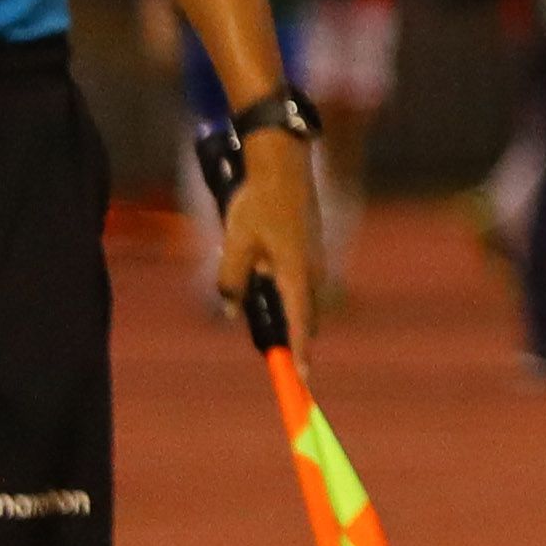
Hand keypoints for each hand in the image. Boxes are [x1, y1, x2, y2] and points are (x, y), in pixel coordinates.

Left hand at [219, 136, 324, 355]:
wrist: (283, 168)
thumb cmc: (258, 205)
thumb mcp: (236, 243)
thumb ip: (231, 280)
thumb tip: (231, 310)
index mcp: (296, 273)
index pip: (300, 323)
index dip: (300, 351)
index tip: (301, 377)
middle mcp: (312, 272)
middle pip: (306, 316)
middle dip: (295, 338)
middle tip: (282, 361)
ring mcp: (314, 261)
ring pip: (303, 300)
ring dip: (289, 315)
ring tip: (272, 326)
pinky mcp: (309, 251)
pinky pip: (300, 284)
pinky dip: (288, 296)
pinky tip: (265, 285)